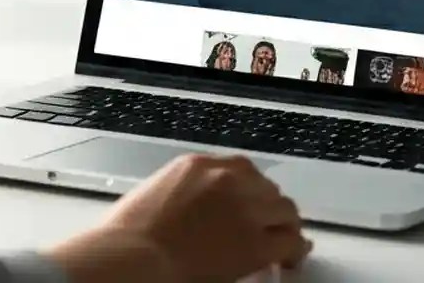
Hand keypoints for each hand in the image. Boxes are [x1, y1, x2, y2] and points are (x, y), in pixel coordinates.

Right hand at [48, 154, 310, 282]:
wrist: (134, 257)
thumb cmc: (127, 235)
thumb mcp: (155, 191)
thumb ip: (184, 190)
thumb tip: (196, 208)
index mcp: (200, 164)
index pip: (241, 169)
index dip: (250, 190)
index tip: (250, 203)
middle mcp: (228, 179)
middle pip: (266, 188)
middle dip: (268, 207)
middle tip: (267, 226)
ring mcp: (246, 210)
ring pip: (285, 211)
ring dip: (285, 225)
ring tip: (286, 242)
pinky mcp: (256, 244)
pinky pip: (291, 242)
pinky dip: (296, 249)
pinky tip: (293, 259)